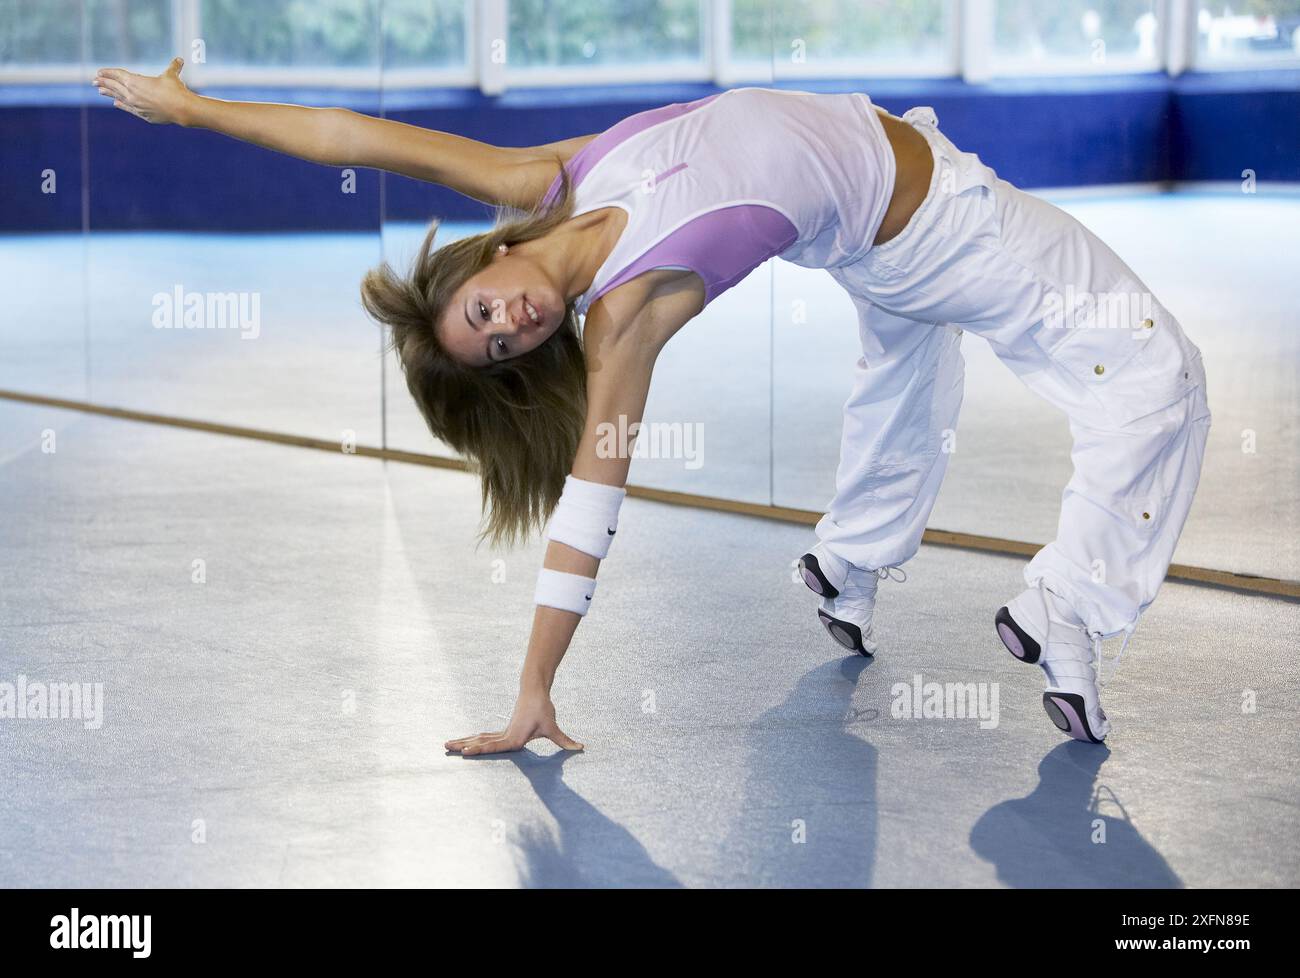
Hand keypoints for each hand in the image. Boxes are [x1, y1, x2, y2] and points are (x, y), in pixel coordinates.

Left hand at [93, 57, 193, 125]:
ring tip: (100, 91)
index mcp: (135, 81)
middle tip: (94, 81)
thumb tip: (180, 60)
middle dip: (103, 83)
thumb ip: (173, 67)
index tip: (99, 72)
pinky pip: (128, 108)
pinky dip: (121, 105)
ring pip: (119, 98)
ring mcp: (136, 106)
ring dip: (109, 94)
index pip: (117, 75)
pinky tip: (116, 103)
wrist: (182, 109)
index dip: (108, 73)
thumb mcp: (172, 76)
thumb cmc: (176, 90)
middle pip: (114, 86)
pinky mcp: (143, 115)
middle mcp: (132, 94)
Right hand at [445, 690, 583, 756]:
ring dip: (463, 741)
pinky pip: (483, 736)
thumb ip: (564, 740)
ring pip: (479, 738)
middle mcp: (505, 735)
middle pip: (481, 742)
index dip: (480, 750)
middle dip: (464, 746)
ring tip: (446, 744)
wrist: (535, 692)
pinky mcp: (502, 730)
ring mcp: (501, 732)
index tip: (466, 751)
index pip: (495, 746)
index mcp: (514, 738)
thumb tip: (580, 747)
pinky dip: (472, 739)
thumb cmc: (543, 710)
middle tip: (446, 747)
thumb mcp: (553, 727)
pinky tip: (463, 742)